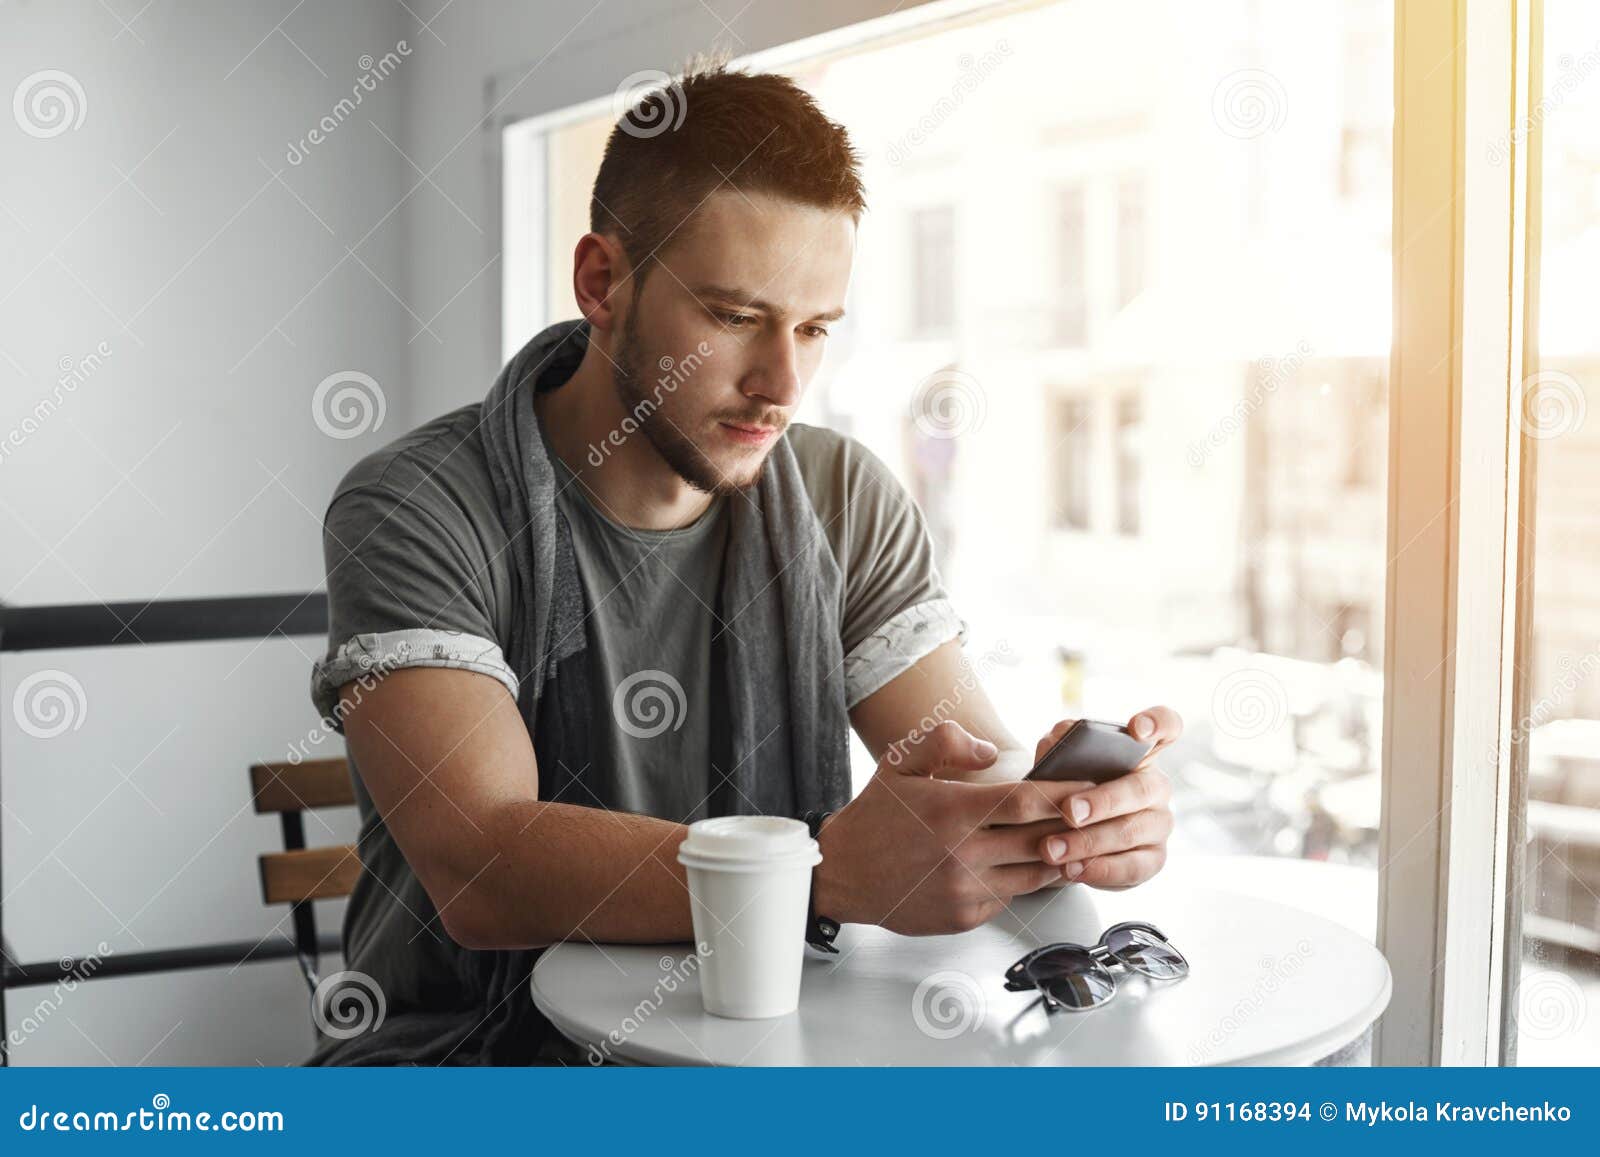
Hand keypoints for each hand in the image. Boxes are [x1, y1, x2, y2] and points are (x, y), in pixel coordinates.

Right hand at [813, 721, 1090, 935]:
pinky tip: (1029, 863)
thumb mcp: (899, 762)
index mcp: (953, 811)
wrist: (844, 874)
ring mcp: (966, 890)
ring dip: (1057, 856)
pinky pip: (1011, 897)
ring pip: (1035, 874)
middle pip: (1042, 839)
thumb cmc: (876, 815)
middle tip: (1096, 812)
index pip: (1028, 802)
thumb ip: (945, 741)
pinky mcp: (965, 917)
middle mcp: (963, 854)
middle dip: (1074, 826)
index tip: (1090, 785)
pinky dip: (1024, 880)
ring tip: (1072, 838)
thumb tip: (990, 751)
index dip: (1066, 793)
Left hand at [1029, 706, 1180, 890]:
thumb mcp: (1058, 762)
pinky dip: (1100, 870)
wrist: (1061, 832)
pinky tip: (1071, 870)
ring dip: (1089, 841)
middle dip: (1103, 801)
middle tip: (1068, 811)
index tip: (1136, 730)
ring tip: (1052, 848)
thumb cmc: (1065, 787)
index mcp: (1140, 752)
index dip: (1157, 723)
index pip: (1166, 726)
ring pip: (1132, 831)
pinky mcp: (1153, 859)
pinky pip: (1134, 867)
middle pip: (1141, 789)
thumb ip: (1059, 745)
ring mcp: (1159, 824)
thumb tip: (1059, 740)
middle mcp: (1157, 786)